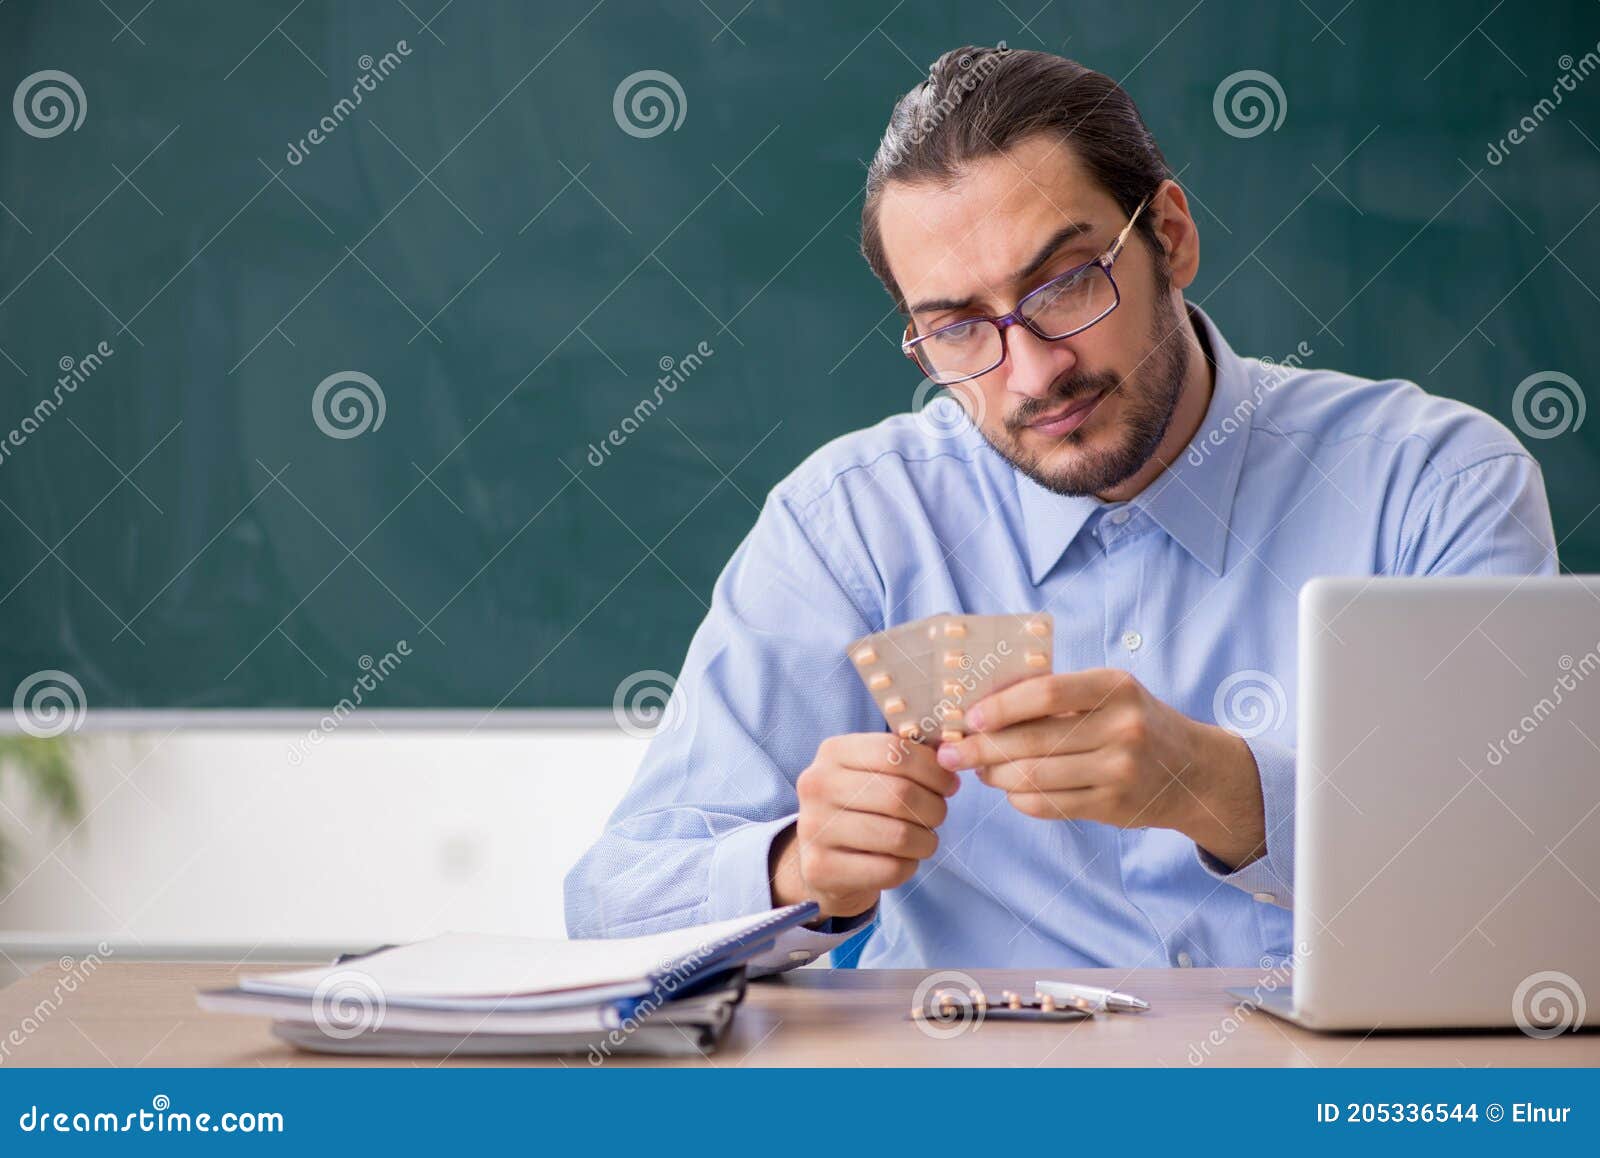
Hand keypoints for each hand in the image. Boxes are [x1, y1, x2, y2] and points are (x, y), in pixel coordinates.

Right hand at [770, 733, 959, 917]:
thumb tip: (950, 754)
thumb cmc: (861, 808)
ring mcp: (814, 828)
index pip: (893, 751)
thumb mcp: (873, 772)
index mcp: (833, 752)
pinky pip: (889, 869)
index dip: (933, 769)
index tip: (949, 784)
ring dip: (925, 841)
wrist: (824, 861)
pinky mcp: (821, 868)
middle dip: (934, 808)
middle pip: (900, 794)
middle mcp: (817, 785)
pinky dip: (908, 867)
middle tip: (938, 815)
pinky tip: (900, 860)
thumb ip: (908, 758)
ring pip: (899, 835)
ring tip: (923, 840)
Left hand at [935, 669, 1266, 869]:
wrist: (1192, 771)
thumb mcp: (1107, 693)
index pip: (1046, 692)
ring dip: (995, 776)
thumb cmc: (1133, 723)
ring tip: (980, 771)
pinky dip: (1019, 799)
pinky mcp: (1114, 807)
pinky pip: (1049, 805)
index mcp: (1114, 687)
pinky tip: (1012, 790)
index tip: (968, 718)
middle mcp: (1122, 728)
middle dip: (981, 749)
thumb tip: (980, 704)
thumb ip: (1056, 695)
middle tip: (951, 752)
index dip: (1000, 706)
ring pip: (1035, 777)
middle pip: (1032, 741)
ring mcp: (1120, 770)